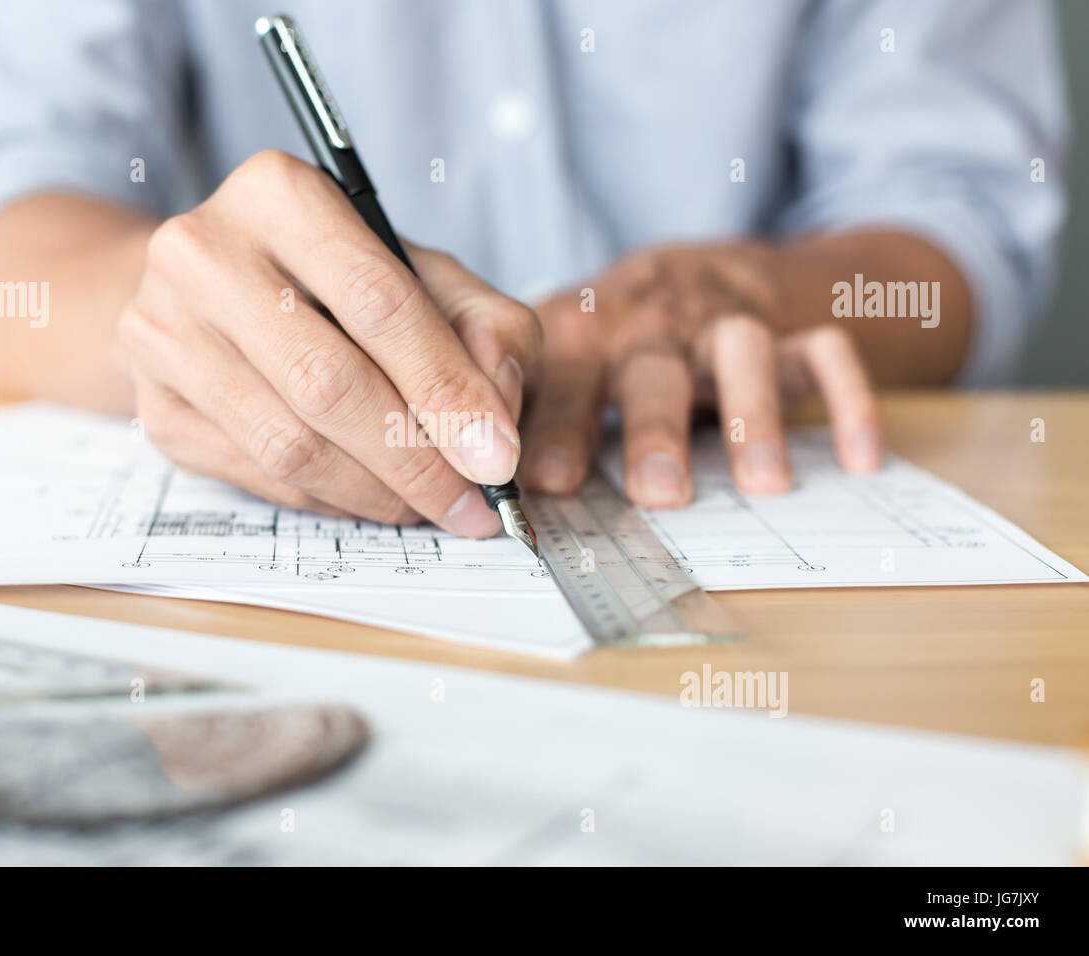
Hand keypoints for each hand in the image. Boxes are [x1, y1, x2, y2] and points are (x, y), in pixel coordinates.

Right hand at [119, 150, 541, 535]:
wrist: (214, 291)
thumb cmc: (336, 280)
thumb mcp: (425, 275)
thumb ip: (485, 327)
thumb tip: (495, 421)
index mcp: (279, 193)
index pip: (378, 302)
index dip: (446, 389)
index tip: (497, 457)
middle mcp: (203, 252)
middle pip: (327, 381)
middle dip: (416, 459)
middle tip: (473, 504)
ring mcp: (163, 332)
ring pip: (287, 442)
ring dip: (375, 492)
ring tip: (430, 505)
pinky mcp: (153, 406)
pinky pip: (257, 475)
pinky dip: (329, 500)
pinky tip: (371, 497)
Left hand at [521, 242, 881, 506]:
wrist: (702, 271)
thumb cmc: (612, 334)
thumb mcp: (559, 353)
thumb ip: (528, 402)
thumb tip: (470, 484)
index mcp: (587, 328)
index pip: (569, 372)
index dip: (560, 423)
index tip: (548, 481)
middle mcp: (656, 321)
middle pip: (654, 365)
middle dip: (654, 429)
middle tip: (657, 493)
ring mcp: (726, 322)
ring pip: (743, 350)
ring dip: (753, 414)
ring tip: (763, 485)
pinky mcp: (789, 329)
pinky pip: (829, 351)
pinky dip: (849, 399)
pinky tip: (859, 459)